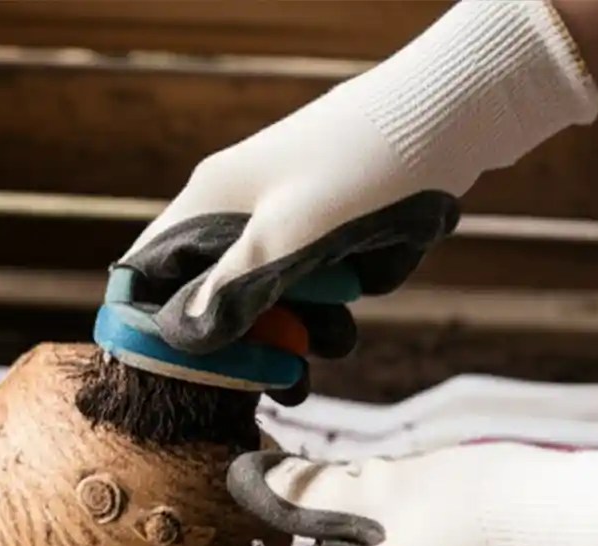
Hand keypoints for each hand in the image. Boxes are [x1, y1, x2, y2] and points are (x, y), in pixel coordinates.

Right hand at [116, 1, 597, 400]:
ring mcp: (276, 228)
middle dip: (240, 344)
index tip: (186, 372)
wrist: (452, 121)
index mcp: (208, 204)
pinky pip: (302, 297)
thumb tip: (182, 336)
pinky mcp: (317, 240)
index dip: (152, 327)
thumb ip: (235, 288)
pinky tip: (346, 324)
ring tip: (331, 338)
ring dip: (292, 333)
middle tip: (278, 373)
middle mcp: (232, 217)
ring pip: (259, 306)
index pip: (145, 273)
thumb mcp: (294, 233)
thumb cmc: (365, 165)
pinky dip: (321, 318)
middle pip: (205, 301)